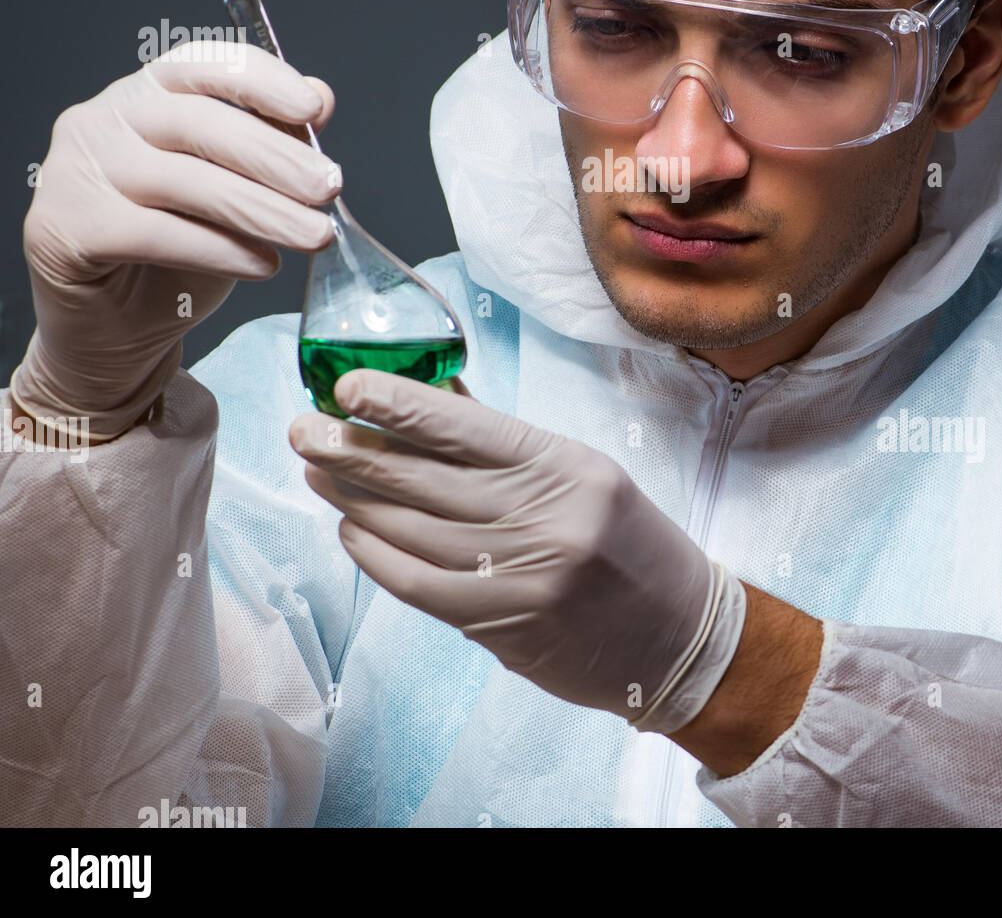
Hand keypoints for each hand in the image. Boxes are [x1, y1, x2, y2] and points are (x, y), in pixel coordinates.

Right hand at [14, 43, 340, 437]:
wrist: (116, 326)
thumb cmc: (179, 249)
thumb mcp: (237, 189)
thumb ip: (271, 139)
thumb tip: (321, 94)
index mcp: (146, 93)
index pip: (201, 65)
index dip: (260, 81)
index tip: (312, 111)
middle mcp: (105, 119)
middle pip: (198, 123)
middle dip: (275, 157)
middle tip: (330, 187)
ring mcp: (77, 170)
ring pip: (184, 181)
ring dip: (262, 210)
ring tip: (316, 234)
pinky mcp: (65, 226)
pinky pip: (154, 234)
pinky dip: (218, 249)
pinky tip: (264, 264)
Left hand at [289, 369, 747, 732]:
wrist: (677, 634)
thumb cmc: (627, 539)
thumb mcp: (580, 472)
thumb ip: (505, 444)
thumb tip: (431, 402)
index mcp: (564, 467)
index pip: (464, 426)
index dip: (398, 405)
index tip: (346, 388)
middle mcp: (540, 518)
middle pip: (422, 478)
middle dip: (352, 451)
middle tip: (304, 429)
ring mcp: (518, 576)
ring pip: (409, 529)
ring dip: (353, 498)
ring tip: (318, 471)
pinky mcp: (499, 625)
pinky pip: (416, 583)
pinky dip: (375, 554)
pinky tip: (351, 528)